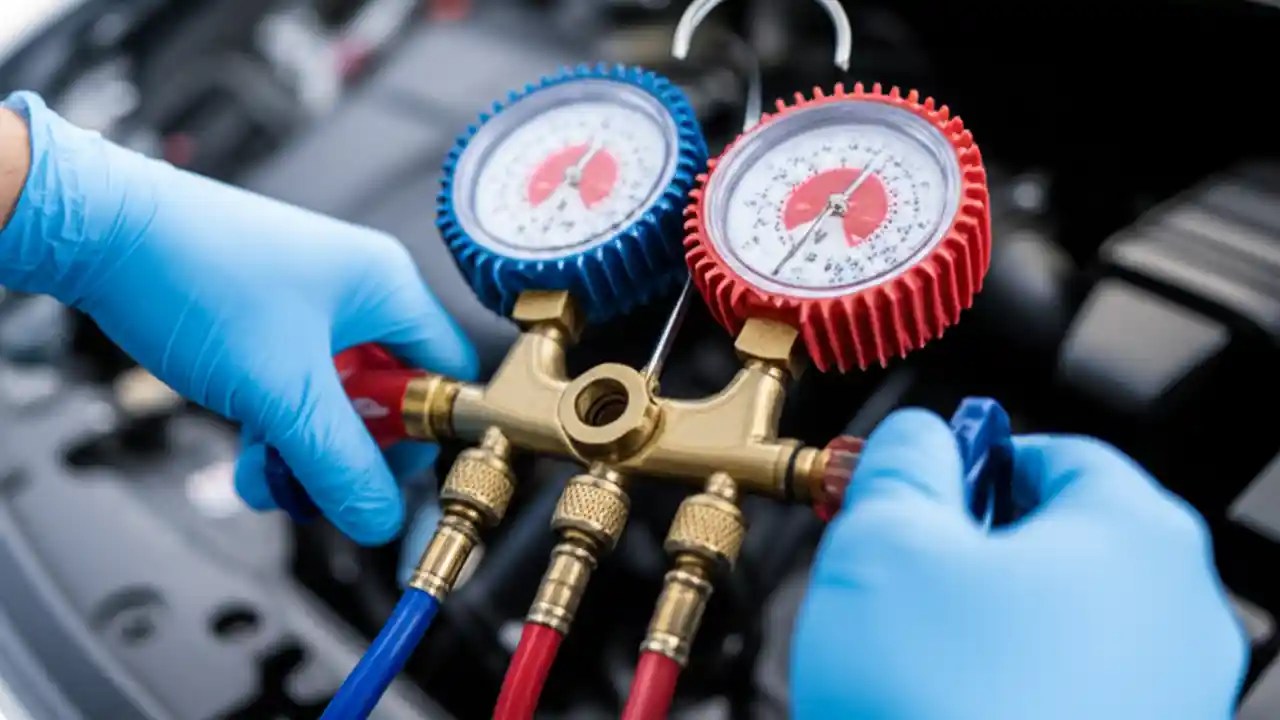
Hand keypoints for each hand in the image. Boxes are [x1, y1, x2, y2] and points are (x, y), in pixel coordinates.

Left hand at [0, 92, 476, 543]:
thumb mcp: (281, 392)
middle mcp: (359, 291)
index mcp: (388, 286)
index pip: (448, 376)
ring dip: (309, 449)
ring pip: (338, 401)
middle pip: (391, 398)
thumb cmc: (193, 274)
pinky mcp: (272, 319)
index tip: (396, 476)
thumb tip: (379, 516)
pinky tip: (252, 454)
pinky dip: (280, 427)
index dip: (431, 434)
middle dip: (353, 452)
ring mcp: (313, 305)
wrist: (97, 230)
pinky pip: (299, 388)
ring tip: (272, 476)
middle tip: (326, 482)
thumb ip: (338, 463)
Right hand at [792, 409, 1247, 719]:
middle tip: (899, 576)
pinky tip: (945, 708)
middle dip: (968, 550)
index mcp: (1135, 536)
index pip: (1051, 450)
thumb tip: (916, 441)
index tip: (916, 491)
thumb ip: (902, 462)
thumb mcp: (885, 546)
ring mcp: (1172, 696)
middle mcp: (1178, 615)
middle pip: (1059, 539)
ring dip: (983, 623)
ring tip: (914, 657)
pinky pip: (1070, 690)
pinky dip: (1007, 685)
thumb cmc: (942, 715)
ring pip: (1060, 622)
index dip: (966, 463)